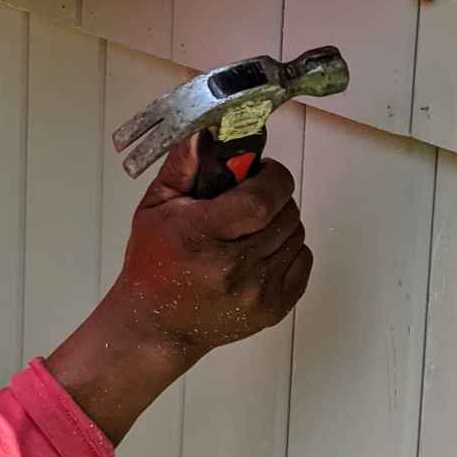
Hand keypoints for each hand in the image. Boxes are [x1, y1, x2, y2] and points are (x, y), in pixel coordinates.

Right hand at [45, 139, 311, 441]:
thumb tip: (206, 130)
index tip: (262, 172)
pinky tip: (260, 252)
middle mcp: (233, 268)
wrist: (156, 326)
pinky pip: (303, 260)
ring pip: (297, 234)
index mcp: (201, 237)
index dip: (272, 178)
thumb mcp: (155, 207)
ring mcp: (257, 293)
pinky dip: (287, 250)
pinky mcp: (274, 309)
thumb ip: (183, 165)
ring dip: (280, 223)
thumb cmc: (153, 264)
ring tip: (251, 228)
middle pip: (286, 213)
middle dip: (275, 197)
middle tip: (252, 199)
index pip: (262, 199)